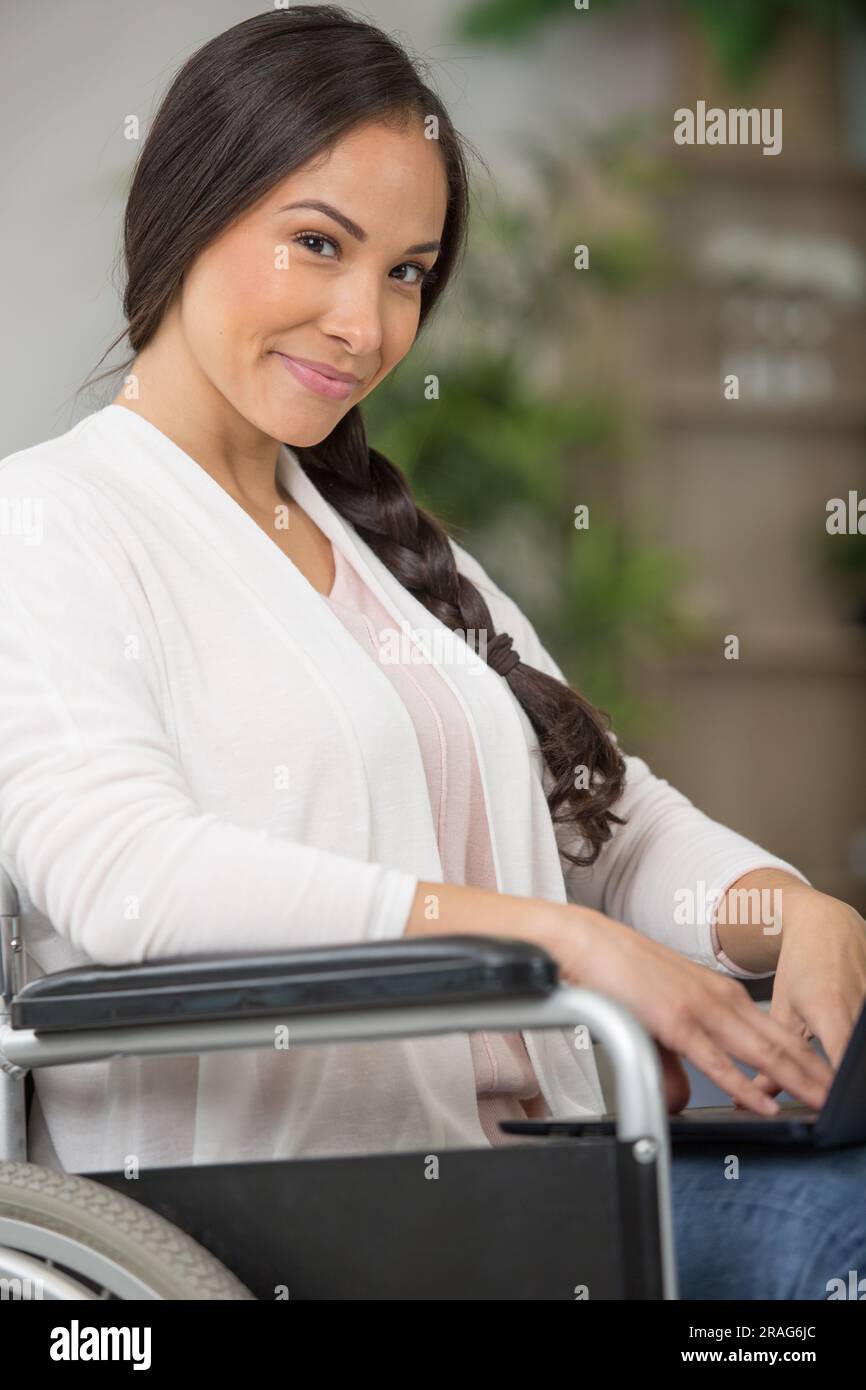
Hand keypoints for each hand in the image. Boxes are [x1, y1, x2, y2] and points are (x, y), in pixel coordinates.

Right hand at [546, 906, 832, 1115]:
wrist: (588, 941)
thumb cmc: (620, 974)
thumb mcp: (658, 1021)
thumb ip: (675, 1064)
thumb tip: (682, 1102)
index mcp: (720, 995)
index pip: (776, 1032)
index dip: (807, 1059)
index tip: (828, 1081)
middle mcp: (719, 1000)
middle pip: (781, 1044)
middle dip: (816, 1073)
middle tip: (844, 1097)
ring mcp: (701, 1010)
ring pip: (761, 1053)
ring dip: (796, 1081)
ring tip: (823, 1103)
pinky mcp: (676, 1022)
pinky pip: (718, 1062)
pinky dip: (744, 1086)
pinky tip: (763, 1104)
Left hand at [746, 885, 865, 1101]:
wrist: (827, 924)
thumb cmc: (802, 963)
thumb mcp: (783, 1008)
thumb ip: (772, 1056)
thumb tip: (755, 1094)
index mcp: (829, 1008)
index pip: (840, 1063)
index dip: (833, 1091)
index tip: (826, 1111)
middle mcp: (859, 1007)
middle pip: (858, 1060)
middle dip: (848, 1086)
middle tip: (836, 1106)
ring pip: (864, 1048)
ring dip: (856, 1068)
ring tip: (845, 1087)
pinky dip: (861, 1048)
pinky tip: (854, 1062)